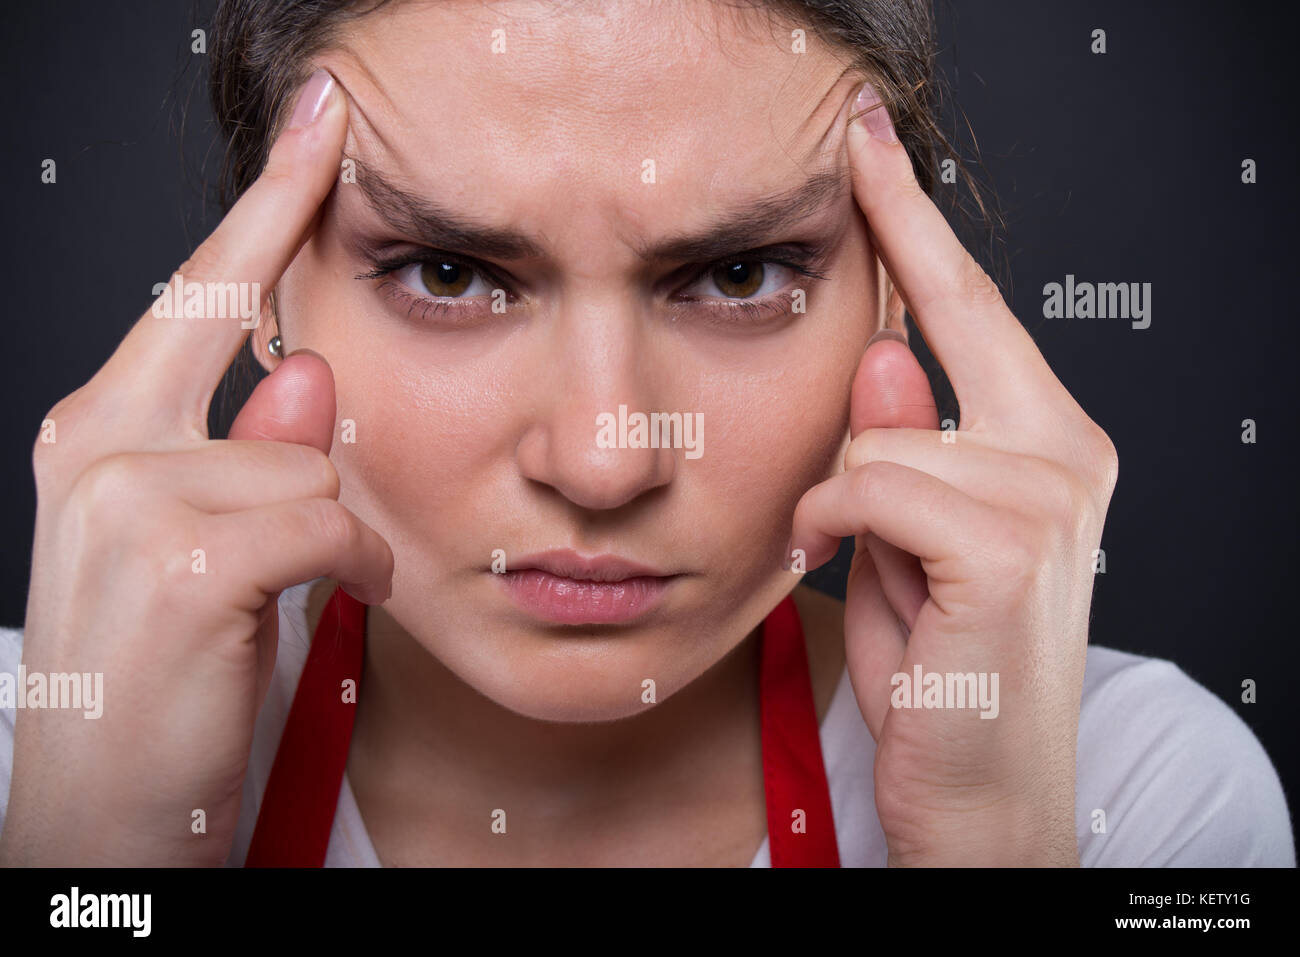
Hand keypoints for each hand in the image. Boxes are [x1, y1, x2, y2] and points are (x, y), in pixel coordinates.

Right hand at [0, 70, 393, 865]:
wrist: (106, 815)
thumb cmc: (171, 679)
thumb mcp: (223, 548)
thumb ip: (260, 452)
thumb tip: (304, 370)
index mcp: (105, 432)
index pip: (195, 290)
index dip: (267, 200)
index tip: (321, 125)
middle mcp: (102, 443)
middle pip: (256, 350)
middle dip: (306, 364)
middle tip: (315, 306)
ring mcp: (134, 493)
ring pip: (314, 462)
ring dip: (334, 534)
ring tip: (292, 597)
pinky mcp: (187, 555)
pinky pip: (330, 521)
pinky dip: (351, 569)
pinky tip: (318, 608)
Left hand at [790, 100, 1117, 865]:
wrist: (979, 797)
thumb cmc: (943, 675)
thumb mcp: (905, 544)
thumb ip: (901, 448)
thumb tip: (887, 357)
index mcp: (1044, 446)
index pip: (974, 307)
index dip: (917, 220)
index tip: (874, 147)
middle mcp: (1064, 454)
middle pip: (948, 320)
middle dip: (889, 267)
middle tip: (856, 203)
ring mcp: (1048, 495)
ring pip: (881, 427)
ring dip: (839, 491)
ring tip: (852, 557)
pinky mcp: (1009, 543)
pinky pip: (870, 480)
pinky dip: (834, 521)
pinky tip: (843, 566)